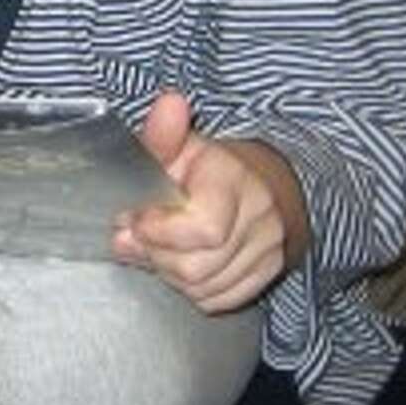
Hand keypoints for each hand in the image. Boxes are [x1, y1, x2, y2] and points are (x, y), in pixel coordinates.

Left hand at [112, 91, 307, 313]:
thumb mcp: (178, 145)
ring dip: (170, 273)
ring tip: (161, 247)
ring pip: (204, 288)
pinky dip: (192, 289)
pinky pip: (217, 300)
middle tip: (140, 236)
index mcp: (233, 177)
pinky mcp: (267, 274)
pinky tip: (183, 262)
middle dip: (156, 255)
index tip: (136, 220)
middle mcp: (260, 215)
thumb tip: (170, 104)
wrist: (256, 184)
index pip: (204, 229)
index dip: (159, 232)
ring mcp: (268, 249)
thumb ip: (162, 135)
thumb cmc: (203, 167)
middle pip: (196, 266)